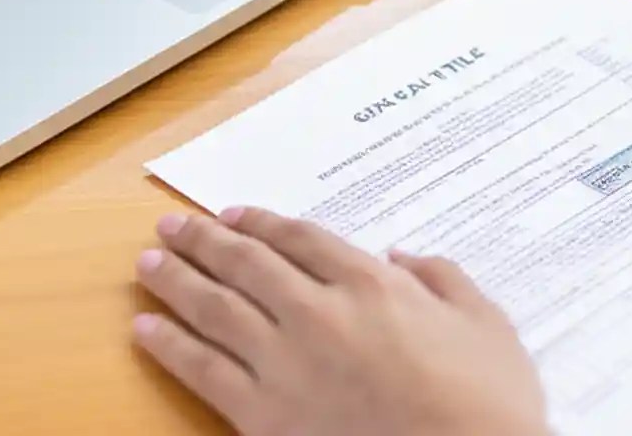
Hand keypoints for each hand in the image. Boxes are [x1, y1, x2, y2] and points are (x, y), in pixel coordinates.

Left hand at [131, 208, 548, 435]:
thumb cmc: (486, 401)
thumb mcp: (485, 323)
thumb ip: (444, 279)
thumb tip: (406, 257)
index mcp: (371, 284)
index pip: (300, 239)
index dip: (262, 223)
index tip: (234, 215)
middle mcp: (319, 312)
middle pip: (247, 264)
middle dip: (204, 241)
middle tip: (172, 227)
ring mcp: (286, 363)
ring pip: (214, 309)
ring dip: (176, 281)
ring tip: (149, 264)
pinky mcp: (264, 415)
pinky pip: (202, 370)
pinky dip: (169, 345)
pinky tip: (145, 328)